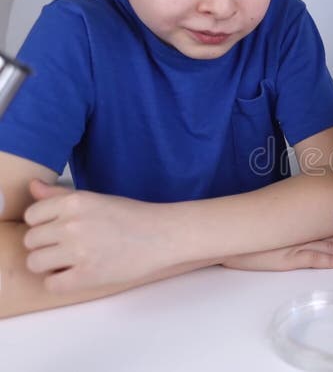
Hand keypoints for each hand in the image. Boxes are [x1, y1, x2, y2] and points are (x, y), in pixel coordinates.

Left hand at [22, 180, 172, 291]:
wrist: (164, 235)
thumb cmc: (133, 217)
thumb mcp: (96, 199)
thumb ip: (60, 196)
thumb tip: (33, 186)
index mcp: (75, 201)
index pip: (32, 216)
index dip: (44, 225)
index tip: (60, 230)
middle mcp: (72, 224)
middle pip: (31, 241)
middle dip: (45, 246)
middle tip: (67, 248)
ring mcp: (79, 250)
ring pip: (35, 263)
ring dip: (49, 265)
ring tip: (70, 261)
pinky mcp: (88, 274)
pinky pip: (52, 284)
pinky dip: (60, 282)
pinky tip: (77, 274)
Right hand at [221, 234, 332, 270]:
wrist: (229, 235)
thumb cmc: (250, 232)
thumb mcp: (276, 224)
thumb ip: (293, 223)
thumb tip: (307, 222)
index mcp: (302, 225)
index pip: (332, 228)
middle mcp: (303, 234)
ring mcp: (296, 245)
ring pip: (331, 248)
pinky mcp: (287, 257)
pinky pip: (313, 259)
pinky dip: (329, 261)